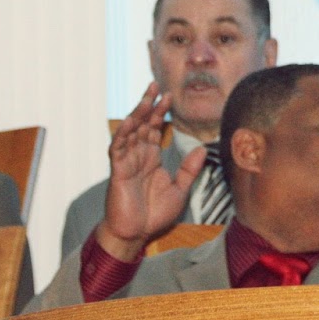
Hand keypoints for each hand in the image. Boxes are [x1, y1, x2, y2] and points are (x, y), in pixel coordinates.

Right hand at [96, 83, 204, 260]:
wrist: (135, 235)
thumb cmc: (154, 215)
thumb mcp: (180, 190)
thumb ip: (189, 170)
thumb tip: (200, 149)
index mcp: (151, 158)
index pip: (155, 129)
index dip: (161, 112)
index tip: (170, 95)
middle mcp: (138, 156)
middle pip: (142, 124)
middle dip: (148, 104)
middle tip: (156, 85)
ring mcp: (127, 162)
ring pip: (130, 131)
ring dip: (137, 114)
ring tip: (146, 97)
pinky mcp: (118, 171)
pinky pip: (118, 148)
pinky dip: (123, 134)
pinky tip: (130, 121)